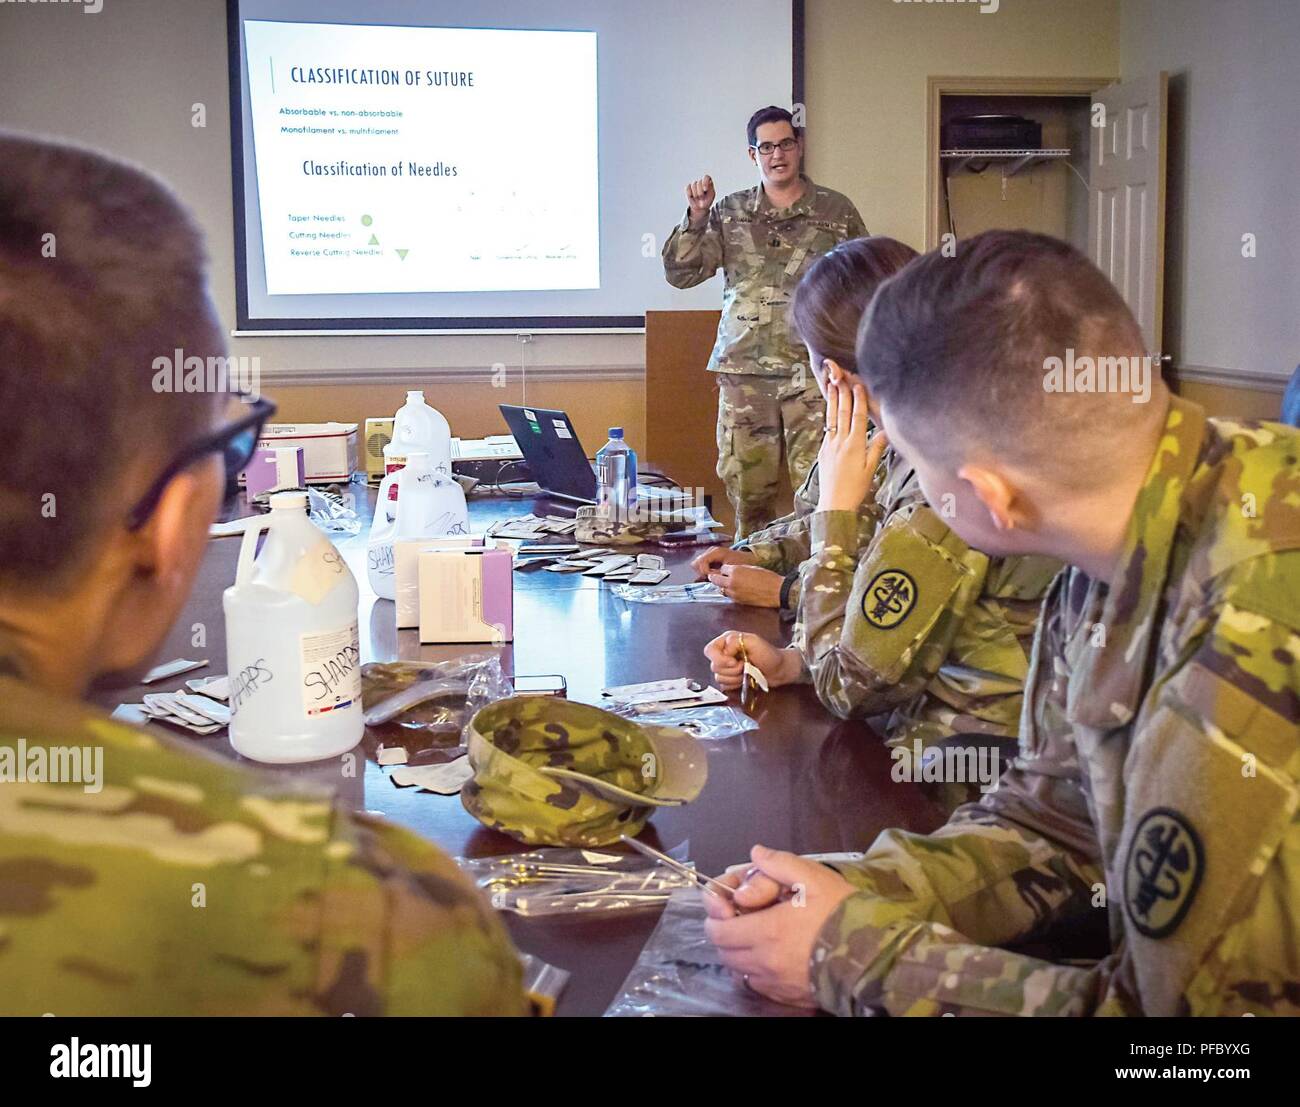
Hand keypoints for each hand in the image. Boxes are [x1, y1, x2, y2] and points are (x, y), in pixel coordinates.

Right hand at [686, 175, 715, 227]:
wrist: (700, 207)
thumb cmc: (707, 201)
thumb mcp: (711, 196)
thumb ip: (710, 190)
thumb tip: (704, 187)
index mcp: (708, 182)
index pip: (706, 177)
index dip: (705, 182)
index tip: (705, 189)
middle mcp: (701, 182)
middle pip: (699, 182)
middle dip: (700, 192)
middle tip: (702, 198)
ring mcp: (695, 185)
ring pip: (693, 185)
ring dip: (696, 194)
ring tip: (698, 198)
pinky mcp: (689, 188)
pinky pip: (688, 188)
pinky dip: (689, 193)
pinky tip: (692, 197)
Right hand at [691, 545, 756, 579]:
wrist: (746, 558)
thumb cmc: (740, 563)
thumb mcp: (730, 569)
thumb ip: (718, 573)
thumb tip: (708, 578)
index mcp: (716, 552)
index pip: (701, 562)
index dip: (705, 572)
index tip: (711, 577)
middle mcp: (711, 550)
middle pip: (696, 562)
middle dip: (702, 572)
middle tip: (711, 577)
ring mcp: (710, 552)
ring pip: (697, 563)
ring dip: (703, 571)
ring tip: (712, 575)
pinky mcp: (710, 556)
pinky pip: (701, 564)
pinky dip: (705, 570)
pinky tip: (712, 573)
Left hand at [702, 845, 856, 1007]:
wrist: (875, 955)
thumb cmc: (843, 914)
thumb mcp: (815, 878)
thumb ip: (780, 863)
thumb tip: (755, 854)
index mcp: (768, 931)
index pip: (718, 929)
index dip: (716, 913)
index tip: (727, 901)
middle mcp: (765, 962)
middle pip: (724, 951)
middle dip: (724, 930)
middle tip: (740, 914)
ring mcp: (776, 983)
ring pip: (738, 970)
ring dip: (737, 951)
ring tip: (755, 933)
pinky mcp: (788, 996)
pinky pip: (757, 985)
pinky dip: (754, 970)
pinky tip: (770, 955)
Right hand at [703, 631, 799, 690]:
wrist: (779, 670)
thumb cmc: (769, 654)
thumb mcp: (754, 641)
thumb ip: (735, 641)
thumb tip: (725, 652)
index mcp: (727, 641)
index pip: (710, 650)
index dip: (719, 658)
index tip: (734, 661)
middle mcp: (724, 653)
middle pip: (713, 666)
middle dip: (730, 669)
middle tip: (744, 665)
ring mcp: (727, 667)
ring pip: (718, 677)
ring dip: (734, 677)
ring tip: (746, 672)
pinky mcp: (731, 679)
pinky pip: (724, 685)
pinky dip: (734, 684)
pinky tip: (744, 679)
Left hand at [707, 563, 783, 607]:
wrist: (776, 591)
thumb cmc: (767, 577)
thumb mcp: (751, 568)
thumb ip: (739, 569)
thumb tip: (732, 572)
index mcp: (736, 571)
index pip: (722, 568)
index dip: (725, 569)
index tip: (727, 570)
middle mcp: (731, 582)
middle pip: (715, 579)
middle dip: (715, 577)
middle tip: (715, 576)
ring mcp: (733, 593)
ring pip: (721, 589)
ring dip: (723, 586)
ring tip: (729, 584)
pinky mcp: (738, 601)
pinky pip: (729, 596)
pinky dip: (730, 593)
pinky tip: (737, 591)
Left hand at [816, 368, 887, 513]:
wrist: (834, 503)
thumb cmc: (856, 488)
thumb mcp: (870, 469)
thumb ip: (877, 448)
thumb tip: (887, 431)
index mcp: (855, 445)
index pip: (858, 416)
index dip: (859, 399)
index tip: (858, 384)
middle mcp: (840, 442)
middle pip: (843, 413)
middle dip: (843, 393)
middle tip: (842, 376)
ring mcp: (830, 445)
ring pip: (832, 418)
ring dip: (833, 400)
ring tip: (832, 385)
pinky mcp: (823, 451)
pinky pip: (827, 429)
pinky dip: (829, 416)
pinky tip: (830, 408)